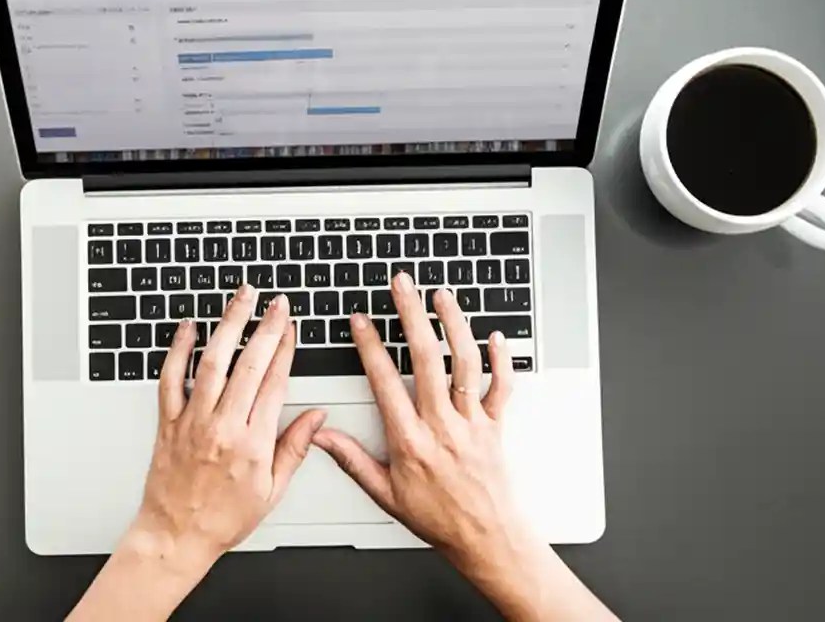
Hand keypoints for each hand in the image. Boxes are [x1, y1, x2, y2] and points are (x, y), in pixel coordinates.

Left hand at [130, 284, 325, 561]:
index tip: (290, 326)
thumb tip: (316, 418)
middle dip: (264, 327)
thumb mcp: (272, 491)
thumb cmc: (223, 519)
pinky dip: (178, 350)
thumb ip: (294, 449)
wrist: (176, 536)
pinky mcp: (167, 422)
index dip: (284, 348)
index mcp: (253, 443)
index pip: (274, 382)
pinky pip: (170, 378)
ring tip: (239, 299)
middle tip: (273, 302)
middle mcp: (222, 426)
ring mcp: (192, 421)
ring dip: (227, 325)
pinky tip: (189, 328)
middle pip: (248, 364)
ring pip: (212, 362)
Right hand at [313, 273, 616, 620]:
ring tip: (442, 295)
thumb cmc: (436, 518)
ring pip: (464, 364)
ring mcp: (472, 422)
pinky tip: (493, 335)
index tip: (360, 320)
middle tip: (402, 285)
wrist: (486, 539)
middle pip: (426, 358)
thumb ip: (351, 460)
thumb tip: (321, 436)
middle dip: (412, 315)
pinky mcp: (496, 426)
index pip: (384, 381)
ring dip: (454, 324)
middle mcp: (441, 424)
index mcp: (409, 439)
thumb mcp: (384, 494)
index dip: (369, 346)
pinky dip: (501, 359)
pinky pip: (503, 387)